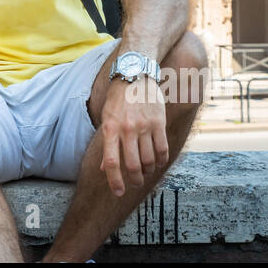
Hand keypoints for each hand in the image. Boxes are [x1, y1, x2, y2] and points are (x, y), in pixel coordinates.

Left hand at [100, 72, 168, 197]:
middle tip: (135, 182)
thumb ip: (107, 144)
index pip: (112, 162)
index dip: (115, 181)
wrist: (135, 75)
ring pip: (149, 160)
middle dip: (134, 179)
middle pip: (132, 165)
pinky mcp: (158, 122)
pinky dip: (161, 160)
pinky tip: (158, 162)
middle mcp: (126, 129)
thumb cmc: (118, 100)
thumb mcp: (106, 119)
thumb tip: (105, 169)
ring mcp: (143, 126)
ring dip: (148, 171)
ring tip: (146, 171)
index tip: (119, 192)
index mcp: (110, 129)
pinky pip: (162, 149)